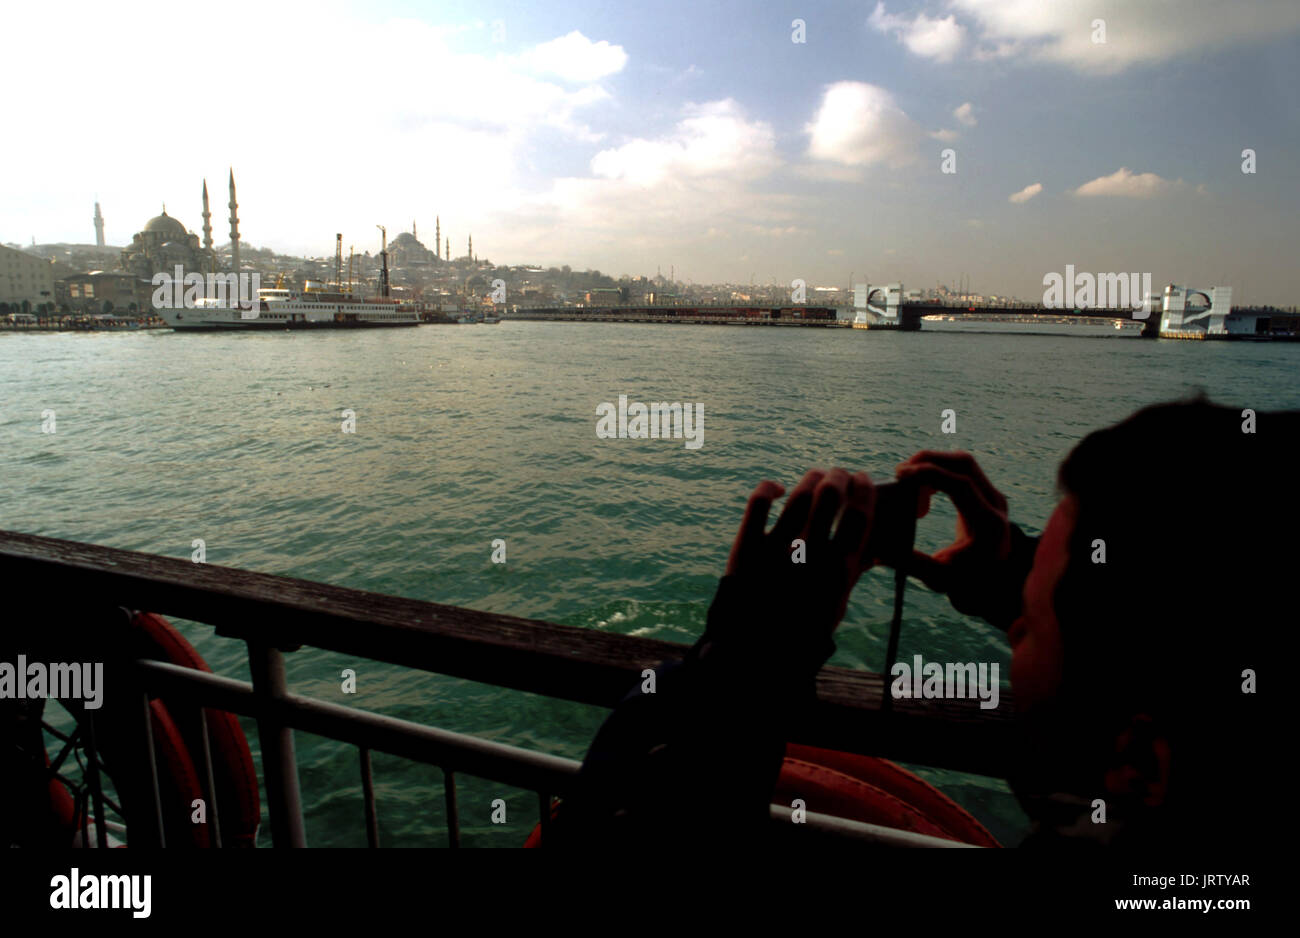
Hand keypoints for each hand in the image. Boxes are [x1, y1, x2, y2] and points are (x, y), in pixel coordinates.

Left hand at [725, 467, 877, 633]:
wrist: (752, 651)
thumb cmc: (800, 631)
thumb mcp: (836, 606)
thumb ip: (852, 574)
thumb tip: (872, 548)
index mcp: (838, 571)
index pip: (860, 515)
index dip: (865, 490)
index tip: (864, 480)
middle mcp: (810, 555)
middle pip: (831, 495)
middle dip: (839, 476)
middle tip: (839, 474)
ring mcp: (777, 549)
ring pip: (799, 494)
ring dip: (811, 478)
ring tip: (816, 477)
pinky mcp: (747, 547)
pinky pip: (759, 503)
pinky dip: (769, 488)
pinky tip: (777, 489)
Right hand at [894, 451, 1015, 620]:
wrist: (996, 584)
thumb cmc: (966, 584)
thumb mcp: (938, 578)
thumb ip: (910, 564)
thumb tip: (876, 553)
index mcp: (988, 524)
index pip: (961, 484)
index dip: (930, 473)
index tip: (901, 475)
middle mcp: (995, 504)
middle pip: (964, 464)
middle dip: (929, 460)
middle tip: (900, 473)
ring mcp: (993, 496)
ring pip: (963, 463)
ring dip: (933, 463)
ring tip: (908, 481)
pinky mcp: (986, 494)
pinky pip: (962, 471)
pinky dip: (939, 472)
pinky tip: (921, 489)